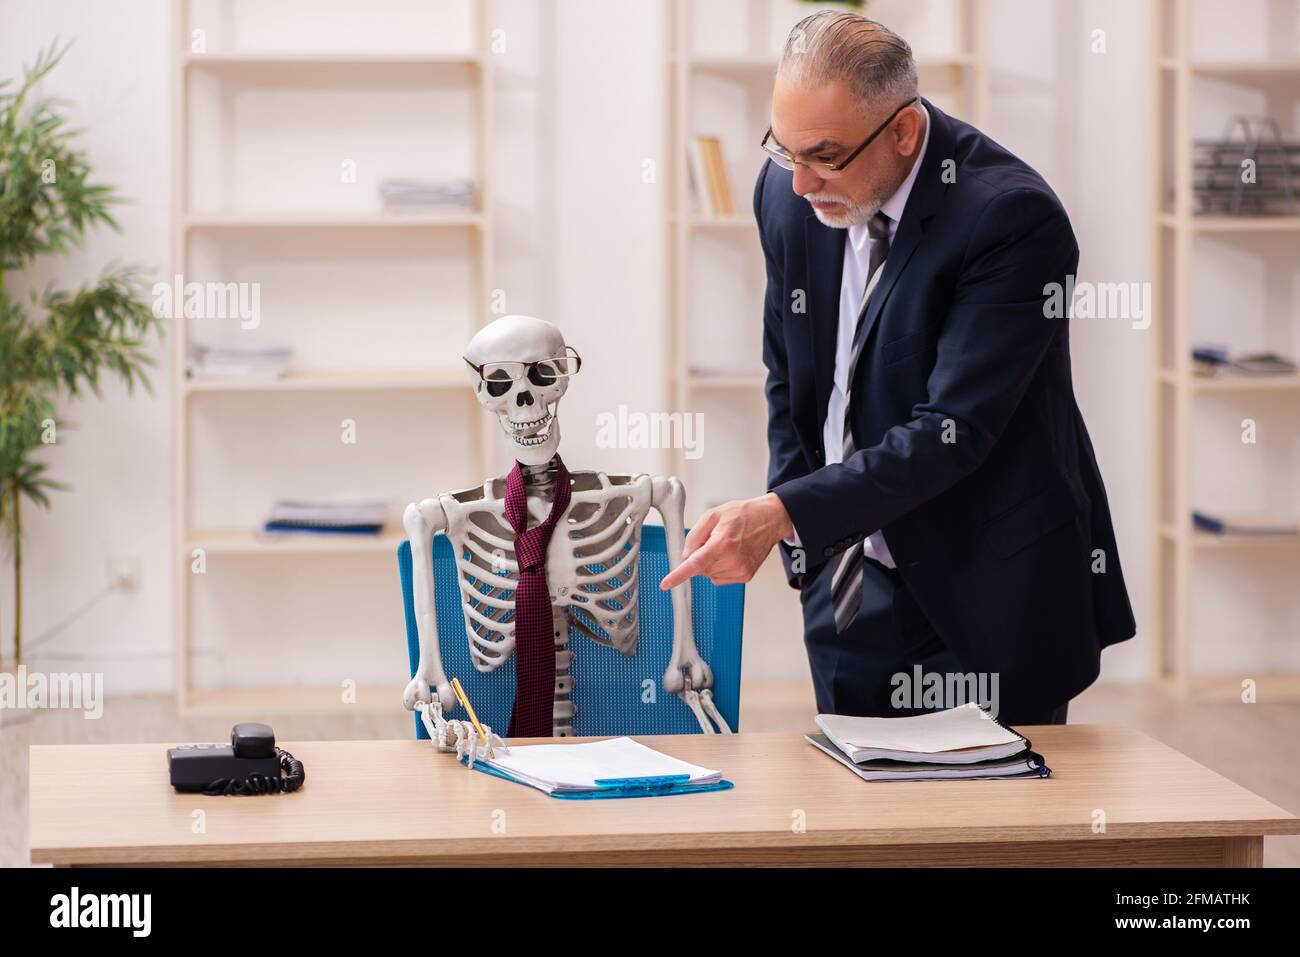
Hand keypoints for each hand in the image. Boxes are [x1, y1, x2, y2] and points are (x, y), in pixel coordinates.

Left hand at [660, 492, 793, 588]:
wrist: (770, 520)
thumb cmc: (743, 515)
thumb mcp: (713, 514)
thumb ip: (695, 535)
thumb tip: (685, 556)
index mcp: (722, 543)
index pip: (695, 563)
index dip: (678, 575)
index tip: (666, 584)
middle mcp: (732, 560)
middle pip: (700, 568)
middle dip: (700, 556)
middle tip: (714, 540)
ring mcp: (740, 570)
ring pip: (709, 574)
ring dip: (711, 562)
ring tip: (726, 545)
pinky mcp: (745, 576)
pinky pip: (720, 578)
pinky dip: (720, 568)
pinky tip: (731, 555)